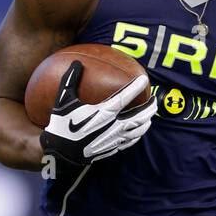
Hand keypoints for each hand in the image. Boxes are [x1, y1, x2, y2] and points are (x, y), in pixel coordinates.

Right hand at [40, 60, 155, 164]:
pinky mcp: (112, 149)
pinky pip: (129, 142)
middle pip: (138, 117)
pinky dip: (137, 135)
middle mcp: (112, 127)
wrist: (61, 153)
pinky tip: (138, 132)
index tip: (144, 79)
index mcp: (103, 113)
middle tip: (154, 100)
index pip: (124, 98)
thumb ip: (70, 80)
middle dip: (149, 108)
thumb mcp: (63, 101)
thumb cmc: (61, 125)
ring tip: (150, 116)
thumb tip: (76, 62)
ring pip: (137, 130)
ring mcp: (114, 139)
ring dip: (146, 122)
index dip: (135, 87)